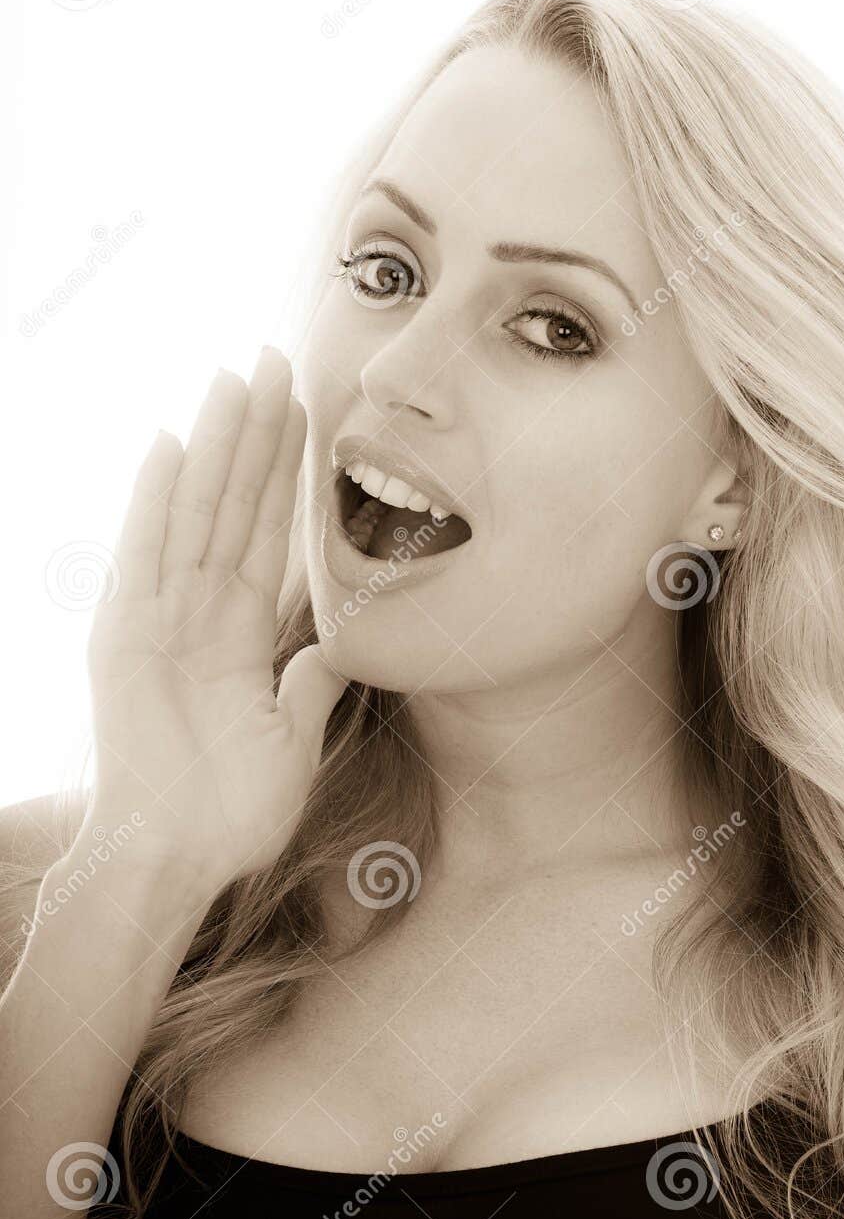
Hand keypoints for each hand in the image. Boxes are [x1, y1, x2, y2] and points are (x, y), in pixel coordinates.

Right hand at [83, 346, 347, 895]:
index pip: (272, 537)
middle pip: (235, 506)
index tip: (309, 416)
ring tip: (233, 379)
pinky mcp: (125, 634)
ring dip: (216, 446)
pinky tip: (170, 444)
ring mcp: (161, 619)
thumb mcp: (292, 741)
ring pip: (196, 512)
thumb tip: (344, 643)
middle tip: (276, 360)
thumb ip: (312, 685)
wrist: (177, 857)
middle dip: (256, 436)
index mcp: (243, 637)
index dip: (289, 477)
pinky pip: (146, 554)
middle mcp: (202, 615)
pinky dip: (155, 500)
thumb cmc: (232, 814)